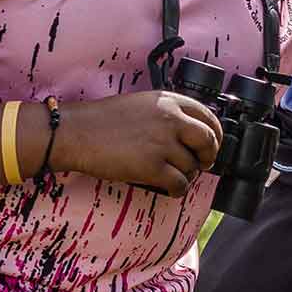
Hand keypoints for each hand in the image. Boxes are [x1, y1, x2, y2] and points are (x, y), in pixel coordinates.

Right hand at [55, 91, 222, 196]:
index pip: (209, 117)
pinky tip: (170, 188)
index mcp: (170, 101)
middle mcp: (171, 119)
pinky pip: (180, 184)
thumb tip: (192, 132)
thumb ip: (169, 113)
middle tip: (203, 164)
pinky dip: (178, 190)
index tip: (212, 144)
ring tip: (174, 175)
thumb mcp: (143, 104)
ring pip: (193, 166)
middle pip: (209, 141)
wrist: (76, 133)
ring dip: (187, 174)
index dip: (215, 134)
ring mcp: (163, 143)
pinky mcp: (153, 167)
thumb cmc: (103, 120)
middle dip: (209, 156)